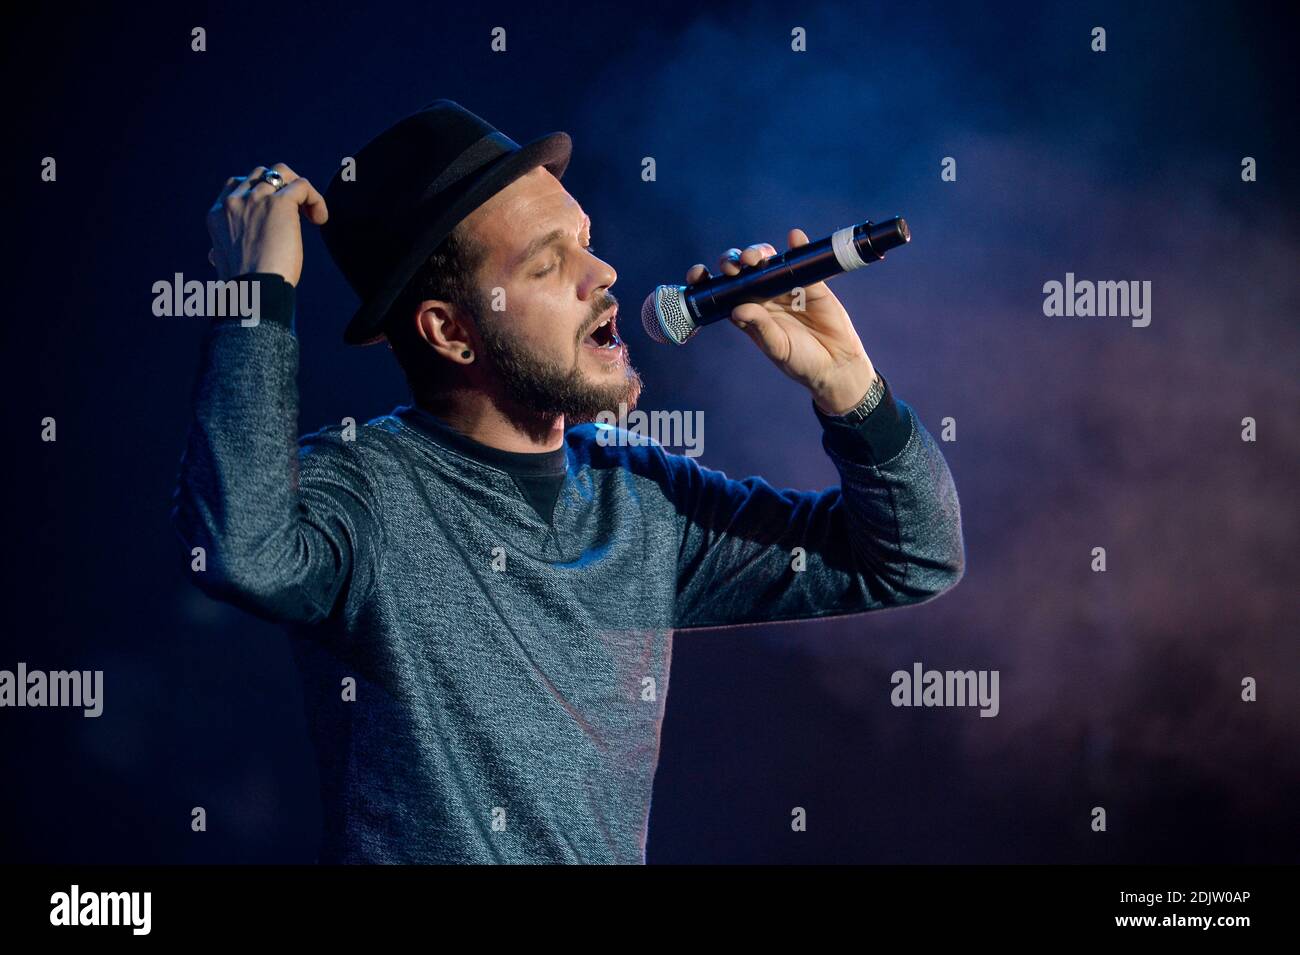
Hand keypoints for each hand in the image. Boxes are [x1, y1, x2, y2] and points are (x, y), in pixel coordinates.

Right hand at [206, 162, 327, 286]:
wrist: (254, 290)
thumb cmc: (244, 285)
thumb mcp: (223, 262)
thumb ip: (220, 251)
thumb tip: (214, 255)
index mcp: (219, 214)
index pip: (237, 185)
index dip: (259, 193)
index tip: (274, 215)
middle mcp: (234, 202)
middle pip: (260, 174)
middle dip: (280, 188)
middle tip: (295, 213)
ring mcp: (256, 199)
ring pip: (281, 172)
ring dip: (298, 188)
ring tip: (309, 213)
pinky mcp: (280, 203)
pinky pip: (303, 186)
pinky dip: (316, 199)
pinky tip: (320, 219)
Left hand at [686, 228, 876, 414]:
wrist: (836, 364)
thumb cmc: (800, 361)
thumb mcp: (777, 347)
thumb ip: (760, 327)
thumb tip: (738, 308)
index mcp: (746, 311)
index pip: (720, 290)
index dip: (706, 279)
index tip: (698, 273)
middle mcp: (761, 295)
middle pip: (741, 269)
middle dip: (733, 260)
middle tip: (736, 266)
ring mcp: (785, 285)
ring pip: (766, 260)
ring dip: (758, 252)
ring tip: (756, 257)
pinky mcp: (810, 281)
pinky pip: (801, 259)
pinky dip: (798, 245)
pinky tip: (795, 237)